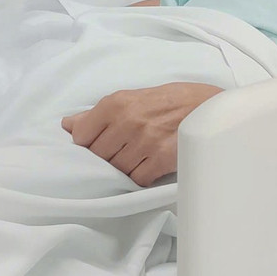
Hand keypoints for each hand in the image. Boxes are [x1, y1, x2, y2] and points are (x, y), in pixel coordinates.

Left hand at [61, 82, 222, 185]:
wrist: (208, 106)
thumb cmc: (168, 100)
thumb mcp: (131, 97)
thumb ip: (97, 113)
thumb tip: (68, 124)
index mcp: (116, 103)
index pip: (82, 135)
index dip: (86, 144)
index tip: (95, 145)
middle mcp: (127, 121)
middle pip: (98, 155)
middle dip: (104, 157)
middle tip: (119, 151)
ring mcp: (144, 142)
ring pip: (116, 169)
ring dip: (122, 168)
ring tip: (135, 156)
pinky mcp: (161, 160)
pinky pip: (137, 179)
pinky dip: (139, 176)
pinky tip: (147, 165)